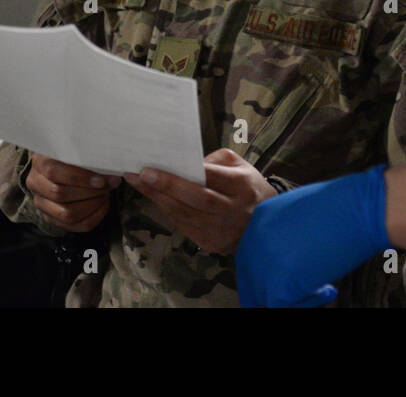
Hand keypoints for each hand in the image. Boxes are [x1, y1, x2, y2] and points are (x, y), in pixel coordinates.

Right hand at [26, 154, 121, 231]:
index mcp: (39, 162)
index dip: (79, 178)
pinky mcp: (52, 218)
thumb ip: (89, 156)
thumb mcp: (77, 148)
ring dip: (92, 205)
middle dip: (89, 192)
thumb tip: (112, 173)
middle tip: (109, 185)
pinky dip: (95, 216)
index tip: (101, 180)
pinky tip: (103, 204)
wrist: (63, 164)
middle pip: (60, 195)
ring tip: (105, 194)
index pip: (54, 173)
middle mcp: (35, 184)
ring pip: (67, 214)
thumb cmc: (74, 154)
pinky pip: (76, 225)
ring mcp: (42, 203)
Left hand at [122, 148, 277, 254]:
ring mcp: (222, 230)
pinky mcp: (213, 244)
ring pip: (186, 216)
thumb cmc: (249, 188)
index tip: (152, 167)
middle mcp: (233, 210)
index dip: (179, 175)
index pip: (208, 179)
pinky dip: (167, 212)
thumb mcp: (241, 166)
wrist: (267, 225)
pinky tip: (154, 199)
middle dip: (165, 186)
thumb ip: (214, 161)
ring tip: (138, 184)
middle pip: (196, 199)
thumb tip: (186, 164)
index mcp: (242, 185)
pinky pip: (185, 227)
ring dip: (159, 200)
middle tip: (139, 174)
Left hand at [236, 165, 391, 306]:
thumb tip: (291, 262)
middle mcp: (254, 241)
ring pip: (265, 298)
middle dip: (274, 291)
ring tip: (323, 287)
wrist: (359, 208)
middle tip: (303, 292)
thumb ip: (286, 235)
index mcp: (260, 220)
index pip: (250, 258)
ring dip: (294, 298)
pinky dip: (308, 304)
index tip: (291, 278)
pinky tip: (329, 289)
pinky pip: (284, 308)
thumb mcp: (303, 212)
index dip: (268, 274)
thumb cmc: (344, 206)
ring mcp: (264, 264)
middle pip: (250, 281)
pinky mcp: (278, 285)